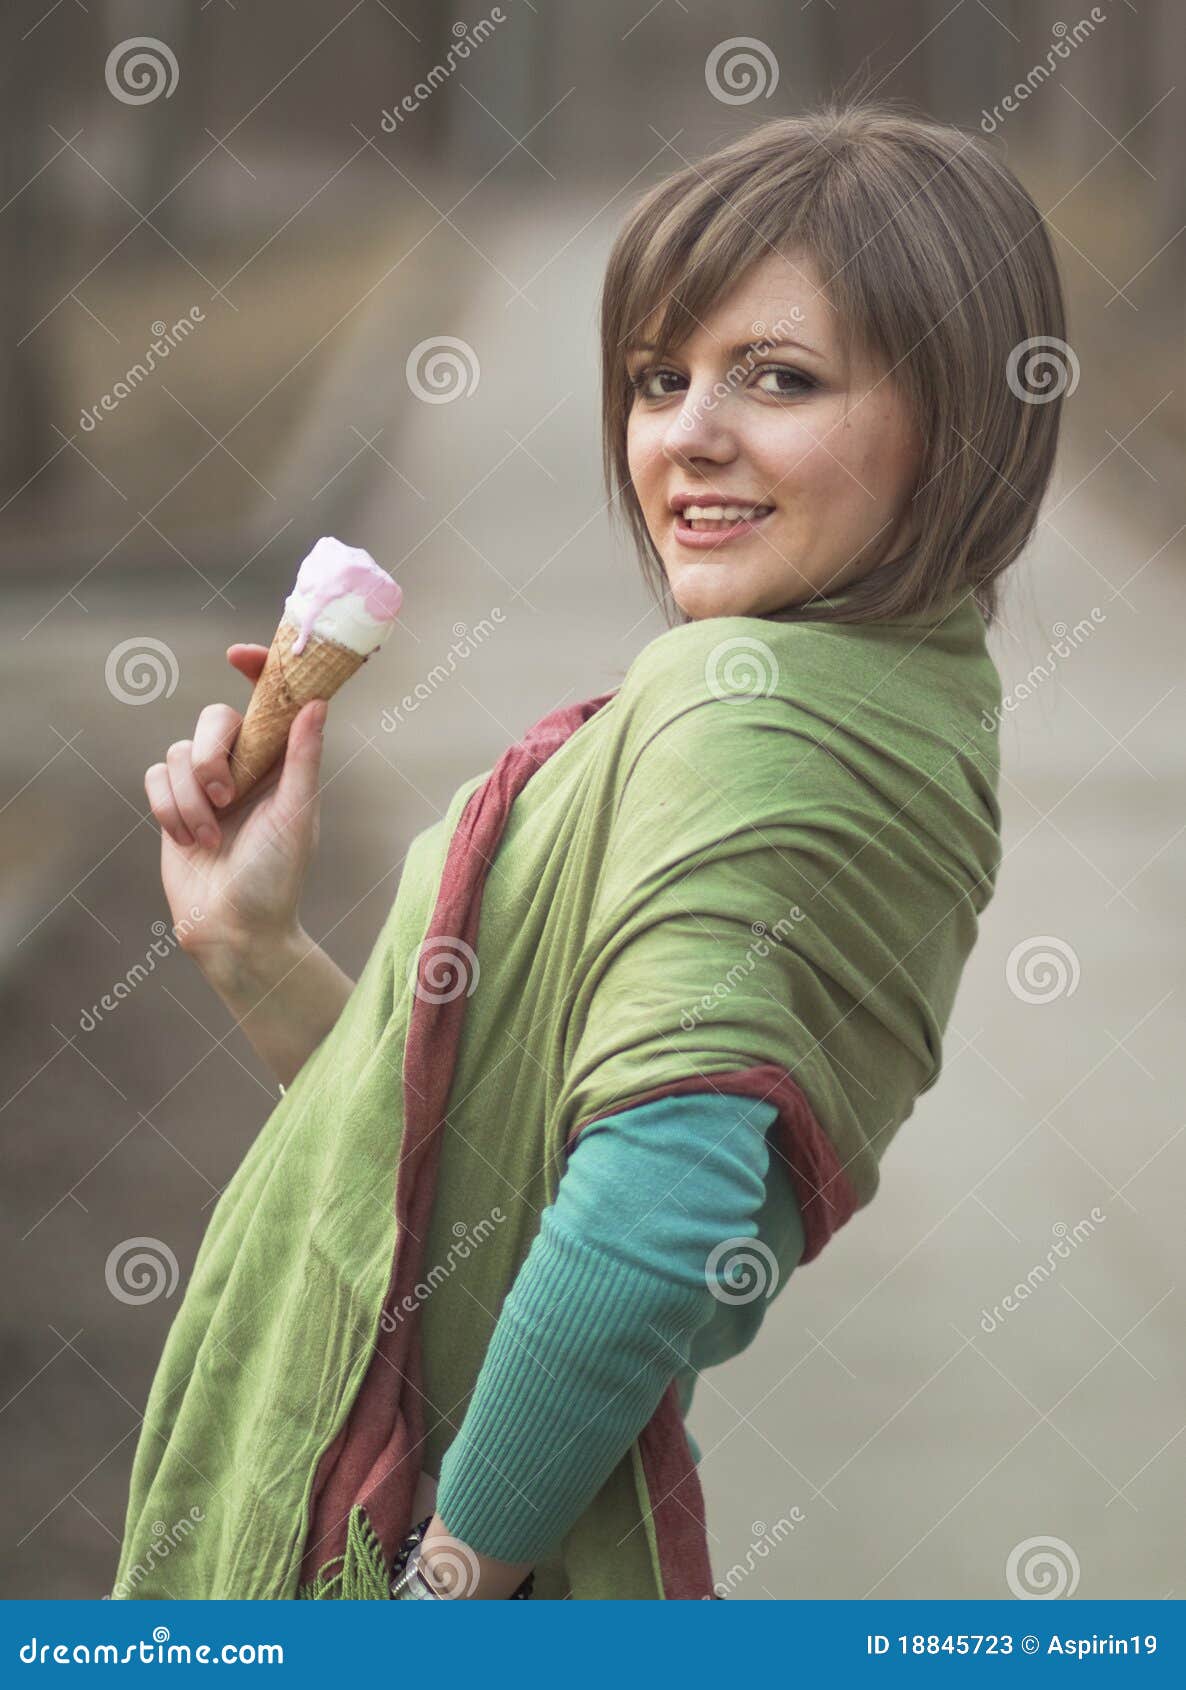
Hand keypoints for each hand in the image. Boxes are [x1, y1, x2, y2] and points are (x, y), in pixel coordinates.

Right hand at [144, 644, 327, 967]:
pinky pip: (154, 776)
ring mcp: (205, 784)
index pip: (268, 700)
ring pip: (177, 751)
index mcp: (281, 762)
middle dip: (211, 755)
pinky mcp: (173, 803)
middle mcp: (244, 766)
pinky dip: (168, 807)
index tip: (235, 653)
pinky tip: (187, 840)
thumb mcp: (298, 814)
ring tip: (209, 837)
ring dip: (190, 797)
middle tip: (226, 797)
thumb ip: (303, 758)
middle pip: (213, 718)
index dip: (256, 667)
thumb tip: (318, 701)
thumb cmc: (277, 876)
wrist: (233, 928)